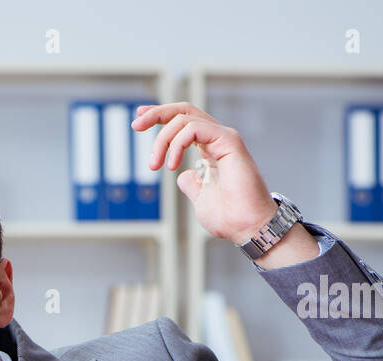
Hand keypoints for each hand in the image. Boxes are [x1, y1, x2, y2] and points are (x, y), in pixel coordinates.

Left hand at [131, 102, 278, 244]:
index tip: (138, 121)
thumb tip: (182, 176)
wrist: (246, 227)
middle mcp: (217, 139)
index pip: (184, 122)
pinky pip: (195, 129)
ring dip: (162, 139)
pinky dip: (177, 143)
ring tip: (155, 164)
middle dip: (156, 113)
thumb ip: (191, 184)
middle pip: (184, 111)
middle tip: (135, 126)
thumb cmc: (229, 216)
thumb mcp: (200, 198)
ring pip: (185, 119)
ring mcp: (224, 138)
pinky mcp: (229, 141)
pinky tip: (171, 165)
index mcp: (210, 149)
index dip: (161, 116)